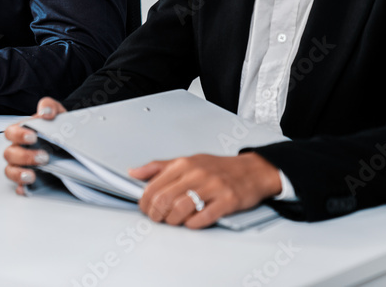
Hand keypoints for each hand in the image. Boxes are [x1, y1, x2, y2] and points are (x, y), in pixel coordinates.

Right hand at [3, 97, 66, 194]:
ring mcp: (23, 166)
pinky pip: (20, 186)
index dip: (18, 135)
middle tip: (43, 157)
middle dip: (24, 156)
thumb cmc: (59, 128)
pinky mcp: (30, 181)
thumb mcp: (58, 113)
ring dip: (18, 173)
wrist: (73, 142)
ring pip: (10, 171)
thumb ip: (50, 106)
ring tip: (32, 175)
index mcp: (22, 133)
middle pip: (9, 154)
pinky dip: (22, 188)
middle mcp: (19, 149)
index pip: (11, 132)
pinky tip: (28, 188)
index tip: (33, 137)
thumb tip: (45, 112)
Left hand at [129, 153, 281, 228]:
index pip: (154, 186)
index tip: (145, 208)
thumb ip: (159, 168)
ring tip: (173, 221)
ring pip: (180, 209)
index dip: (145, 202)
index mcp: (183, 164)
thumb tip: (134, 173)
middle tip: (157, 218)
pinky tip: (191, 222)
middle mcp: (197, 174)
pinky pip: (203, 217)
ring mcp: (213, 187)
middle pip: (164, 199)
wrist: (252, 170)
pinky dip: (193, 224)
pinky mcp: (227, 201)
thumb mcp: (187, 161)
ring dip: (172, 221)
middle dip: (155, 214)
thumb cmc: (217, 168)